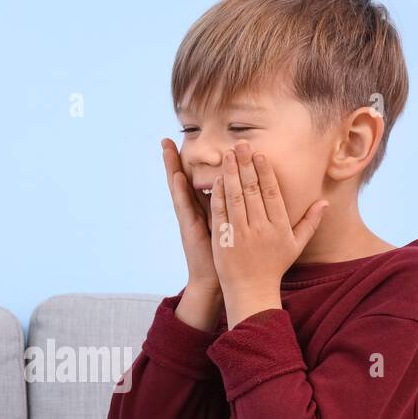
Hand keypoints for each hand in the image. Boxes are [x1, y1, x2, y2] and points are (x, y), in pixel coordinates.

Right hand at [161, 137, 222, 330]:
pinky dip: (180, 191)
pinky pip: (184, 206)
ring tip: (165, 148)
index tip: (186, 141)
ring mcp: (189, 219)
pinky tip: (176, 176)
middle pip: (183, 180)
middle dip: (175, 160)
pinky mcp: (189, 228)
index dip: (192, 162)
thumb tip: (252, 192)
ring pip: (179, 188)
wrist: (220, 280)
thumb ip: (239, 209)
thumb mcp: (235, 227)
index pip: (197, 179)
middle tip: (167, 138)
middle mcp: (194, 211)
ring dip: (171, 169)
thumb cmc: (231, 255)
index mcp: (206, 208)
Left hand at [209, 141, 328, 327]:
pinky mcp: (223, 240)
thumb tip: (325, 202)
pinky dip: (219, 195)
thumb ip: (310, 222)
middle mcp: (260, 229)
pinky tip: (218, 178)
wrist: (251, 291)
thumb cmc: (274, 267)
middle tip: (241, 144)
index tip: (260, 154)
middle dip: (247, 165)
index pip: (272, 194)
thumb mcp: (296, 246)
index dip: (265, 173)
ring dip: (231, 174)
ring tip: (229, 155)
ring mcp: (240, 234)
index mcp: (278, 227)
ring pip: (235, 198)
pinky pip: (220, 213)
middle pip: (253, 191)